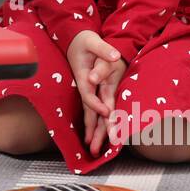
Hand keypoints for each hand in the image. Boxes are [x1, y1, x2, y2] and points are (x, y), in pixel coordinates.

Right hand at [67, 30, 126, 156]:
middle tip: (96, 148)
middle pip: (89, 111)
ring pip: (91, 114)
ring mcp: (89, 90)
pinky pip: (95, 110)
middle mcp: (85, 87)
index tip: (106, 112)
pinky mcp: (94, 91)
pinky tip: (99, 137)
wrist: (74, 39)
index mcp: (83, 77)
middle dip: (93, 129)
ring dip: (94, 132)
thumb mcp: (92, 41)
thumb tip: (115, 56)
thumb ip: (103, 50)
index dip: (96, 104)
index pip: (89, 95)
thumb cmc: (84, 40)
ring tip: (95, 150)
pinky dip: (97, 124)